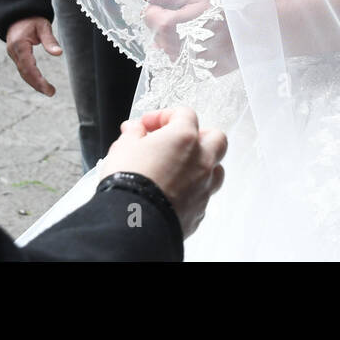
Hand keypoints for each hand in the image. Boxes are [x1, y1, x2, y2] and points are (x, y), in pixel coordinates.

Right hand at [5, 16, 61, 95]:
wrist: (18, 14)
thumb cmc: (32, 19)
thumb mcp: (43, 26)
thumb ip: (50, 40)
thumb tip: (59, 53)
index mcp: (19, 45)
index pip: (28, 67)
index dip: (38, 80)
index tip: (49, 89)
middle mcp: (14, 52)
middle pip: (25, 73)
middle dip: (37, 85)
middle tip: (51, 93)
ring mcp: (13, 54)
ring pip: (23, 73)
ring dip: (34, 83)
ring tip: (48, 90)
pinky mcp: (16, 55)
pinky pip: (23, 69)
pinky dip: (31, 77)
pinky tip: (39, 82)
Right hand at [97, 106, 227, 237]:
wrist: (133, 224)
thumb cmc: (129, 182)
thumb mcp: (123, 148)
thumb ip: (133, 133)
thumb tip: (134, 130)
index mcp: (184, 138)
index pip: (184, 114)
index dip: (164, 116)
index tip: (146, 126)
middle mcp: (201, 161)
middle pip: (215, 138)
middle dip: (197, 136)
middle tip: (175, 142)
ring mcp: (204, 188)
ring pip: (216, 169)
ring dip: (201, 165)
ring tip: (178, 169)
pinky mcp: (199, 212)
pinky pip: (203, 196)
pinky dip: (192, 192)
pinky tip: (173, 194)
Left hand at [136, 0, 236, 75]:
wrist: (249, 30)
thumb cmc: (221, 9)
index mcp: (174, 24)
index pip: (150, 17)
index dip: (157, 10)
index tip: (170, 8)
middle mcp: (179, 47)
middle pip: (157, 35)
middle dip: (165, 27)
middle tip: (186, 20)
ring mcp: (188, 64)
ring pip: (167, 51)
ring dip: (175, 41)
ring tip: (195, 32)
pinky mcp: (197, 75)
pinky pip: (180, 64)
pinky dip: (185, 54)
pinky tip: (200, 46)